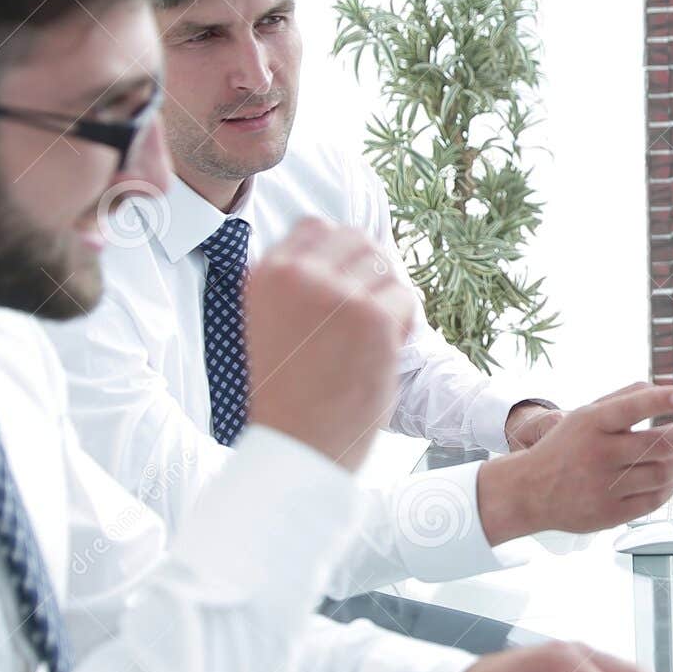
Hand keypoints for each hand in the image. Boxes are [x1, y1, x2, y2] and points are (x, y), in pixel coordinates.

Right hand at [246, 219, 412, 471]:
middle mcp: (298, 275)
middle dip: (371, 271)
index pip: (316, 227)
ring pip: (385, 267)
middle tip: (369, 311)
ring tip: (374, 336)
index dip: (340, 254)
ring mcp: (336, 294)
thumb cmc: (290, 392)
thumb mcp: (271, 322)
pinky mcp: (372, 317)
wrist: (299, 444)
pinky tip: (386, 351)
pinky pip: (405, 298)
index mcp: (267, 274)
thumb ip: (295, 283)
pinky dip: (405, 323)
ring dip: (388, 298)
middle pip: (357, 239)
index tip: (346, 286)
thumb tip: (333, 241)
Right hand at [476, 382, 672, 540]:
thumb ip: (624, 398)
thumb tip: (667, 388)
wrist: (531, 492)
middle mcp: (599, 454)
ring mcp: (605, 487)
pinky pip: (657, 498)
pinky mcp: (611, 514)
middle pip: (660, 444)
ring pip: (666, 473)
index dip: (658, 400)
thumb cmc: (567, 446)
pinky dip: (672, 485)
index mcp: (590, 423)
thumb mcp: (585, 415)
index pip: (629, 408)